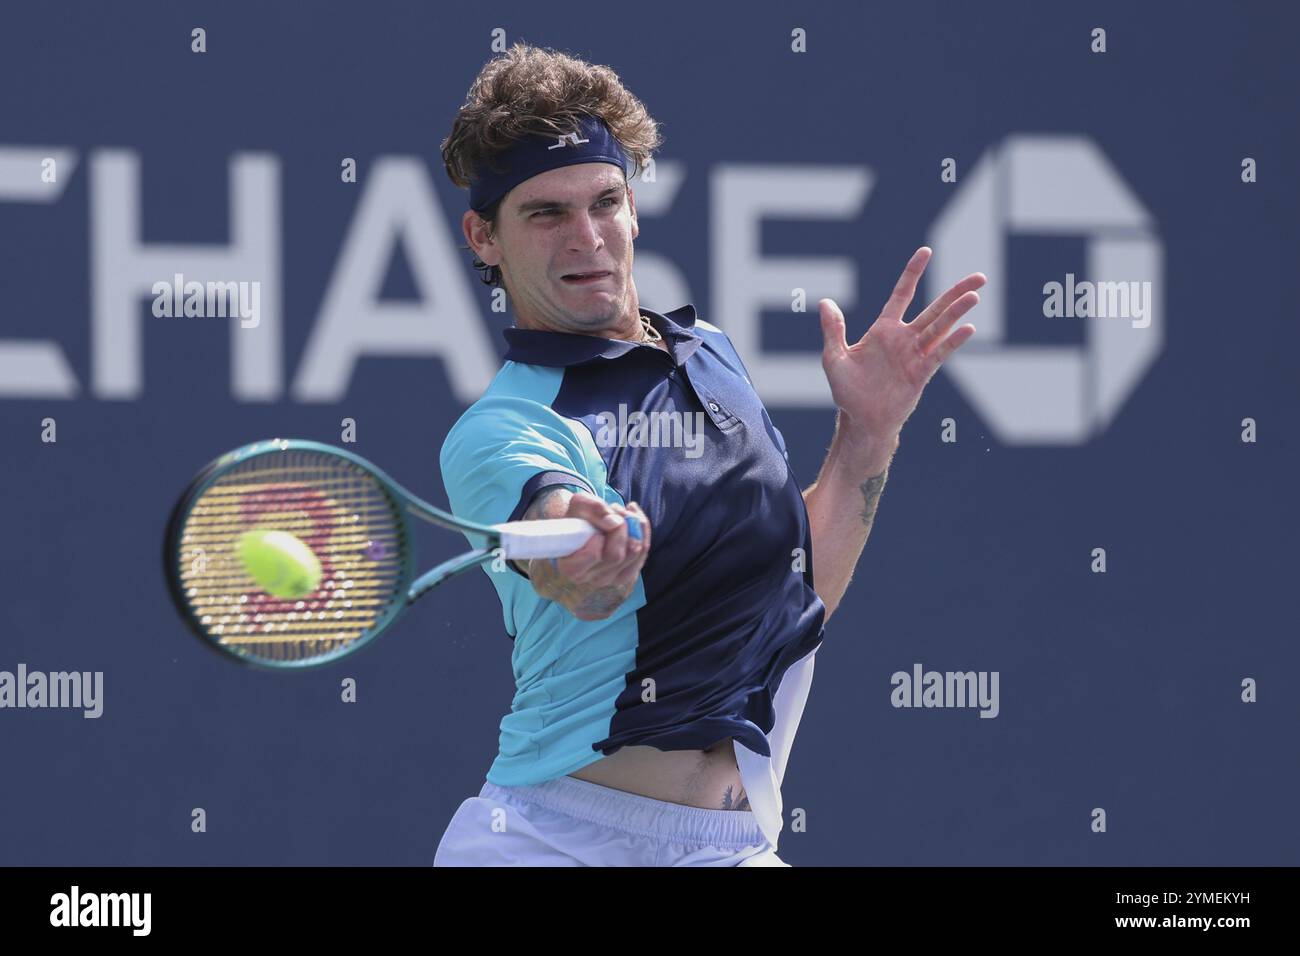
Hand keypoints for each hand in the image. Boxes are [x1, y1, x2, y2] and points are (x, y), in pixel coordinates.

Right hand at [525, 490, 650, 620]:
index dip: (599, 535)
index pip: (593, 554)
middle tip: (612, 509)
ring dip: (632, 525)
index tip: (594, 522)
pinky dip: (642, 530)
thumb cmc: (578, 518)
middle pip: (616, 555)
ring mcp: (611, 579)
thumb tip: (614, 522)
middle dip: (620, 526)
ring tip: (619, 513)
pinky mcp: (628, 573)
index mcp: (571, 568)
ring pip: (634, 552)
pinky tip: (632, 518)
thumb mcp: (578, 505)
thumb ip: (592, 508)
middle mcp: (591, 579)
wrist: (584, 526)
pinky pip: (643, 551)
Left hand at [819, 247, 984, 440]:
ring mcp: (914, 355)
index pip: (902, 295)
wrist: (861, 421)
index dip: (912, 273)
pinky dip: (953, 342)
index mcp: (883, 330)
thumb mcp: (834, 358)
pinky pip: (939, 354)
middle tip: (979, 277)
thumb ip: (833, 331)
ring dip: (957, 312)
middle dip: (955, 292)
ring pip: (941, 328)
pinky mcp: (921, 373)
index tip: (926, 252)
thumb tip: (824, 303)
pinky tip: (968, 329)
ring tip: (974, 295)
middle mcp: (903, 339)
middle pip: (934, 309)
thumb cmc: (847, 392)